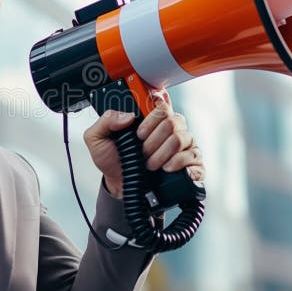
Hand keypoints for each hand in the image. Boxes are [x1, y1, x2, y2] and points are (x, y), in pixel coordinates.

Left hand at [83, 90, 204, 198]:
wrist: (121, 186)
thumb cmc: (113, 161)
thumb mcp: (97, 139)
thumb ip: (105, 121)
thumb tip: (128, 116)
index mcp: (150, 119)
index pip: (161, 103)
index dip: (152, 116)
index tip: (139, 132)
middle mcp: (169, 128)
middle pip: (172, 121)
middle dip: (152, 141)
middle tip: (141, 152)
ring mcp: (183, 145)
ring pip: (181, 139)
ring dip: (161, 154)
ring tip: (150, 164)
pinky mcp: (191, 162)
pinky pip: (194, 157)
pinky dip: (179, 164)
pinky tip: (167, 169)